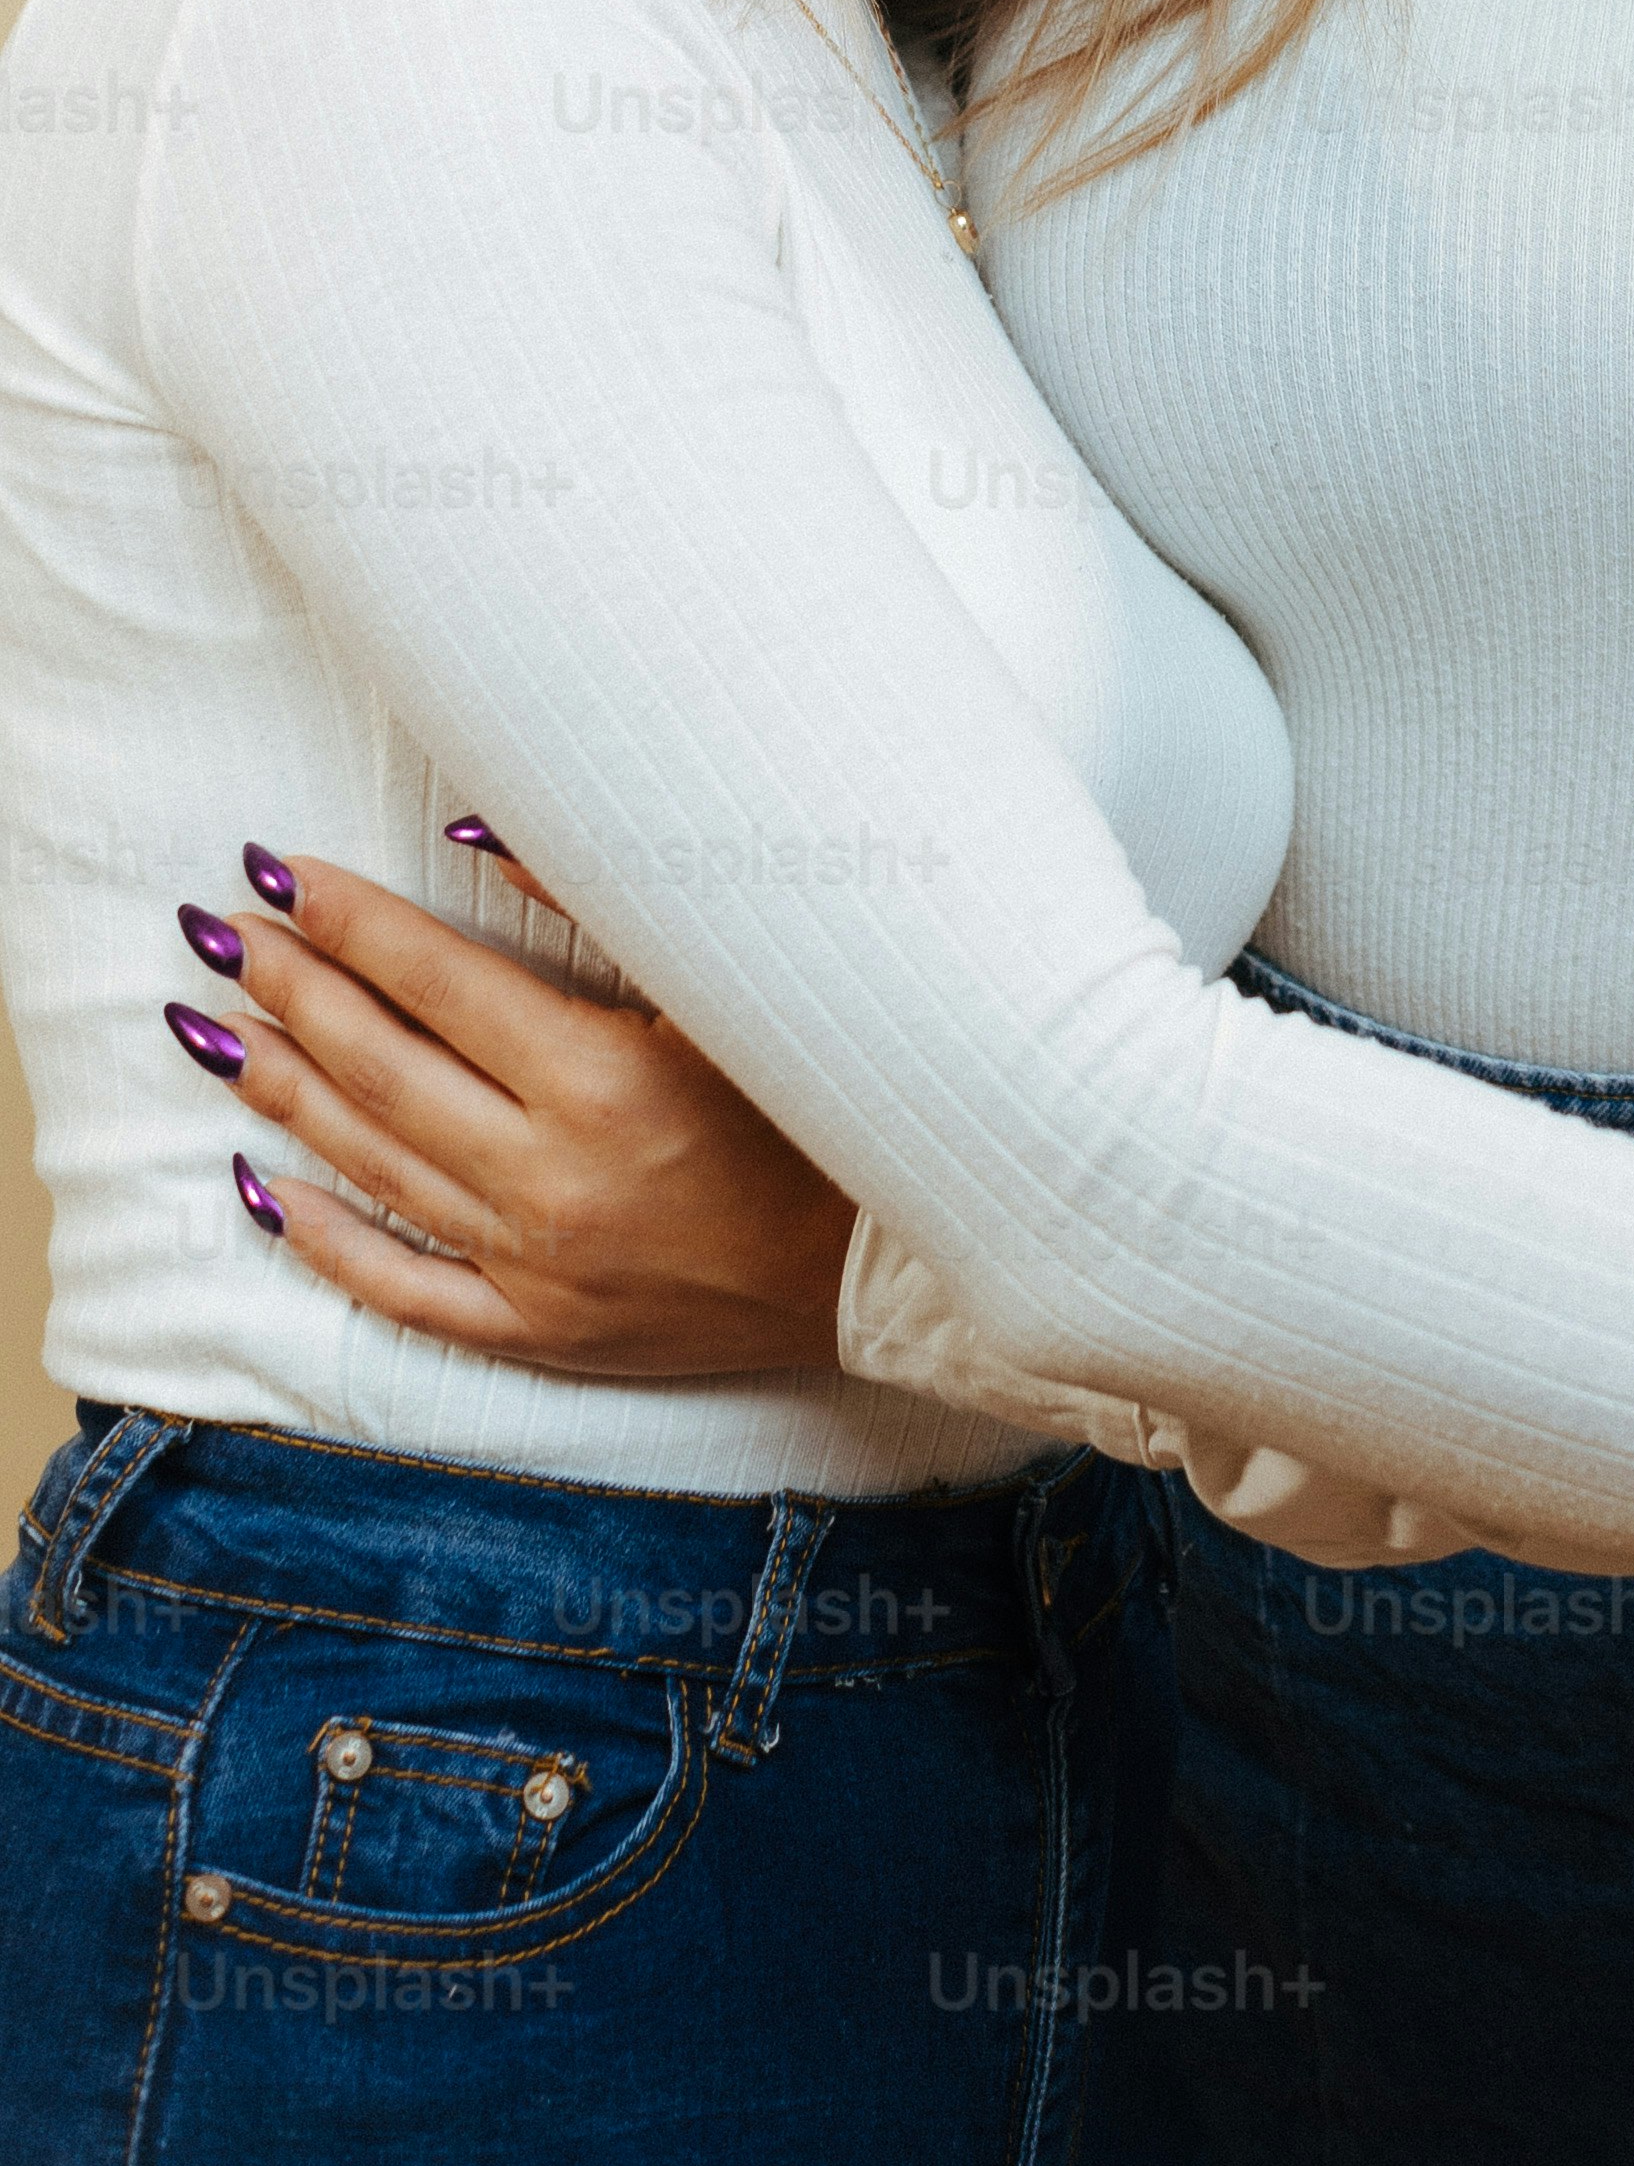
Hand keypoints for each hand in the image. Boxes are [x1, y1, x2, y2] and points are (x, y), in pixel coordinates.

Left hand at [181, 846, 852, 1376]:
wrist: (884, 1263)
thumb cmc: (819, 1106)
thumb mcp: (726, 988)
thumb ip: (601, 905)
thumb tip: (471, 834)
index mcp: (604, 1080)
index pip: (436, 981)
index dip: (350, 922)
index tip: (282, 874)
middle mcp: (553, 1176)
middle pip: (381, 1068)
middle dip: (293, 990)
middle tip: (227, 933)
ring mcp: (535, 1264)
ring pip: (372, 1167)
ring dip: (284, 1092)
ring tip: (217, 1029)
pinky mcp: (538, 1332)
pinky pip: (402, 1288)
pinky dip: (326, 1240)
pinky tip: (265, 1189)